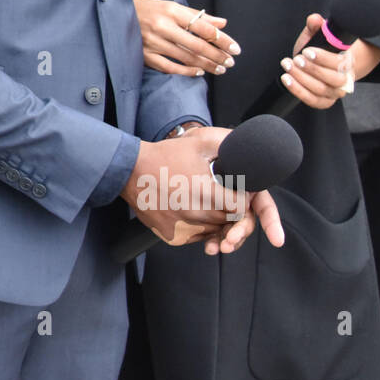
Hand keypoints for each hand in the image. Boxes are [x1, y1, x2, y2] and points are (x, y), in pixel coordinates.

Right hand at [123, 127, 283, 255]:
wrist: (131, 171)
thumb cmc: (165, 155)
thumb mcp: (199, 142)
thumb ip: (228, 144)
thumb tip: (248, 150)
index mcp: (206, 192)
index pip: (241, 207)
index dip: (241, 199)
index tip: (236, 191)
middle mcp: (196, 214)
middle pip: (229, 221)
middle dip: (229, 209)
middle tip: (219, 194)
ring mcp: (184, 228)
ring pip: (214, 231)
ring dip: (215, 219)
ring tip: (203, 200)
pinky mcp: (174, 237)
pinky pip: (197, 237)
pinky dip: (199, 227)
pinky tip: (189, 209)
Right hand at [133, 0, 240, 76]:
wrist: (117, 15)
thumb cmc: (148, 10)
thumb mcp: (172, 7)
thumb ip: (197, 16)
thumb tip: (222, 24)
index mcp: (171, 10)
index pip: (203, 27)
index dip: (222, 39)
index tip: (235, 49)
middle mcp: (162, 26)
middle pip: (197, 45)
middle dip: (217, 56)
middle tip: (229, 62)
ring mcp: (153, 42)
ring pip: (186, 57)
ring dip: (206, 65)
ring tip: (219, 69)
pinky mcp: (145, 55)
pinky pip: (169, 67)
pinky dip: (186, 71)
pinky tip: (198, 72)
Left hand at [279, 13, 379, 108]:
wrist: (321, 67)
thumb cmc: (320, 50)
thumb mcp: (317, 36)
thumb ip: (316, 26)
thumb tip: (315, 19)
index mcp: (348, 63)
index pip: (339, 63)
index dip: (322, 58)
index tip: (307, 51)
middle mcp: (345, 80)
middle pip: (332, 79)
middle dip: (311, 69)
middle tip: (296, 59)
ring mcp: (334, 93)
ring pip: (320, 90)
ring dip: (301, 78)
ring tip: (288, 66)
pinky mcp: (323, 102)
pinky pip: (312, 100)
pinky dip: (297, 90)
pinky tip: (287, 79)